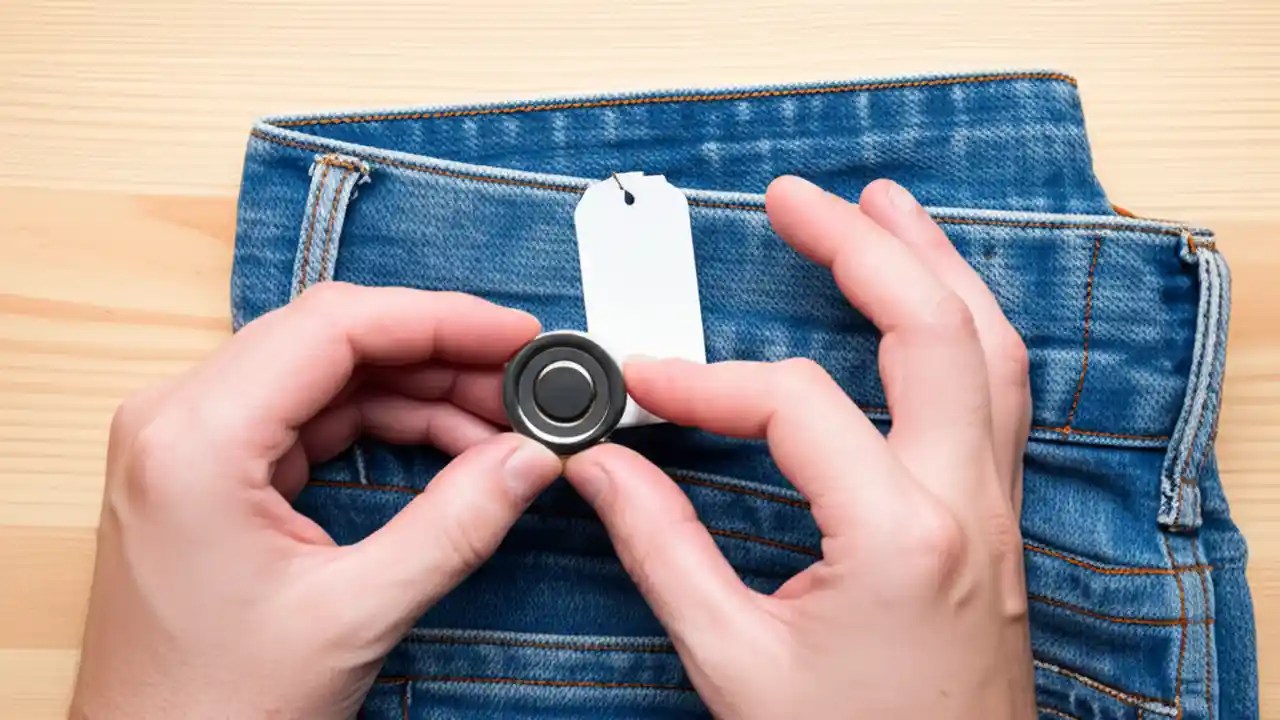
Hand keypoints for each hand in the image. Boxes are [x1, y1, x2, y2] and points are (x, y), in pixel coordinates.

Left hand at [71, 284, 563, 719]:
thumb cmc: (212, 709)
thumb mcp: (354, 615)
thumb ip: (456, 525)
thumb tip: (531, 458)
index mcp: (195, 440)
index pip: (335, 328)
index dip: (440, 319)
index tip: (515, 335)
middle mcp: (178, 421)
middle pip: (331, 338)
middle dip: (438, 352)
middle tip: (521, 381)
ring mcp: (189, 442)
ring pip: (325, 373)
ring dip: (418, 387)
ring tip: (500, 419)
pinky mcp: (210, 469)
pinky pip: (310, 414)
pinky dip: (383, 420)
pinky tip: (448, 441)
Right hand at [564, 177, 1035, 718]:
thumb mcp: (734, 663)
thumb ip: (661, 549)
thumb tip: (602, 465)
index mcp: (898, 535)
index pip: (793, 403)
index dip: (703, 382)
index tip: (641, 386)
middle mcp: (964, 506)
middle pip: (933, 328)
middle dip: (863, 246)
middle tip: (796, 198)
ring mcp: (994, 513)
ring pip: (991, 350)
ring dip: (938, 265)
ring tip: (886, 208)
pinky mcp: (995, 527)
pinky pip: (999, 397)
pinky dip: (964, 328)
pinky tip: (930, 307)